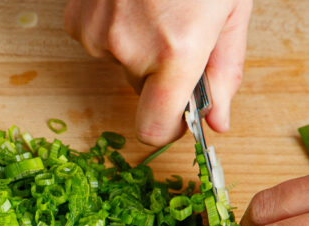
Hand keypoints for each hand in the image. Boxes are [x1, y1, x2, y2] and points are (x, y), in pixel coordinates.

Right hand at [64, 0, 251, 145]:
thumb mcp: (231, 12)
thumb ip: (224, 71)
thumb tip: (217, 122)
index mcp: (177, 50)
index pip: (154, 128)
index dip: (167, 129)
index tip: (177, 118)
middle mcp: (130, 48)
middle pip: (142, 90)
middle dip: (160, 70)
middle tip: (178, 28)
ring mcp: (98, 34)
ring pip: (120, 64)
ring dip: (137, 46)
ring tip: (154, 6)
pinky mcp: (78, 21)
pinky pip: (98, 42)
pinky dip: (114, 28)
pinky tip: (130, 1)